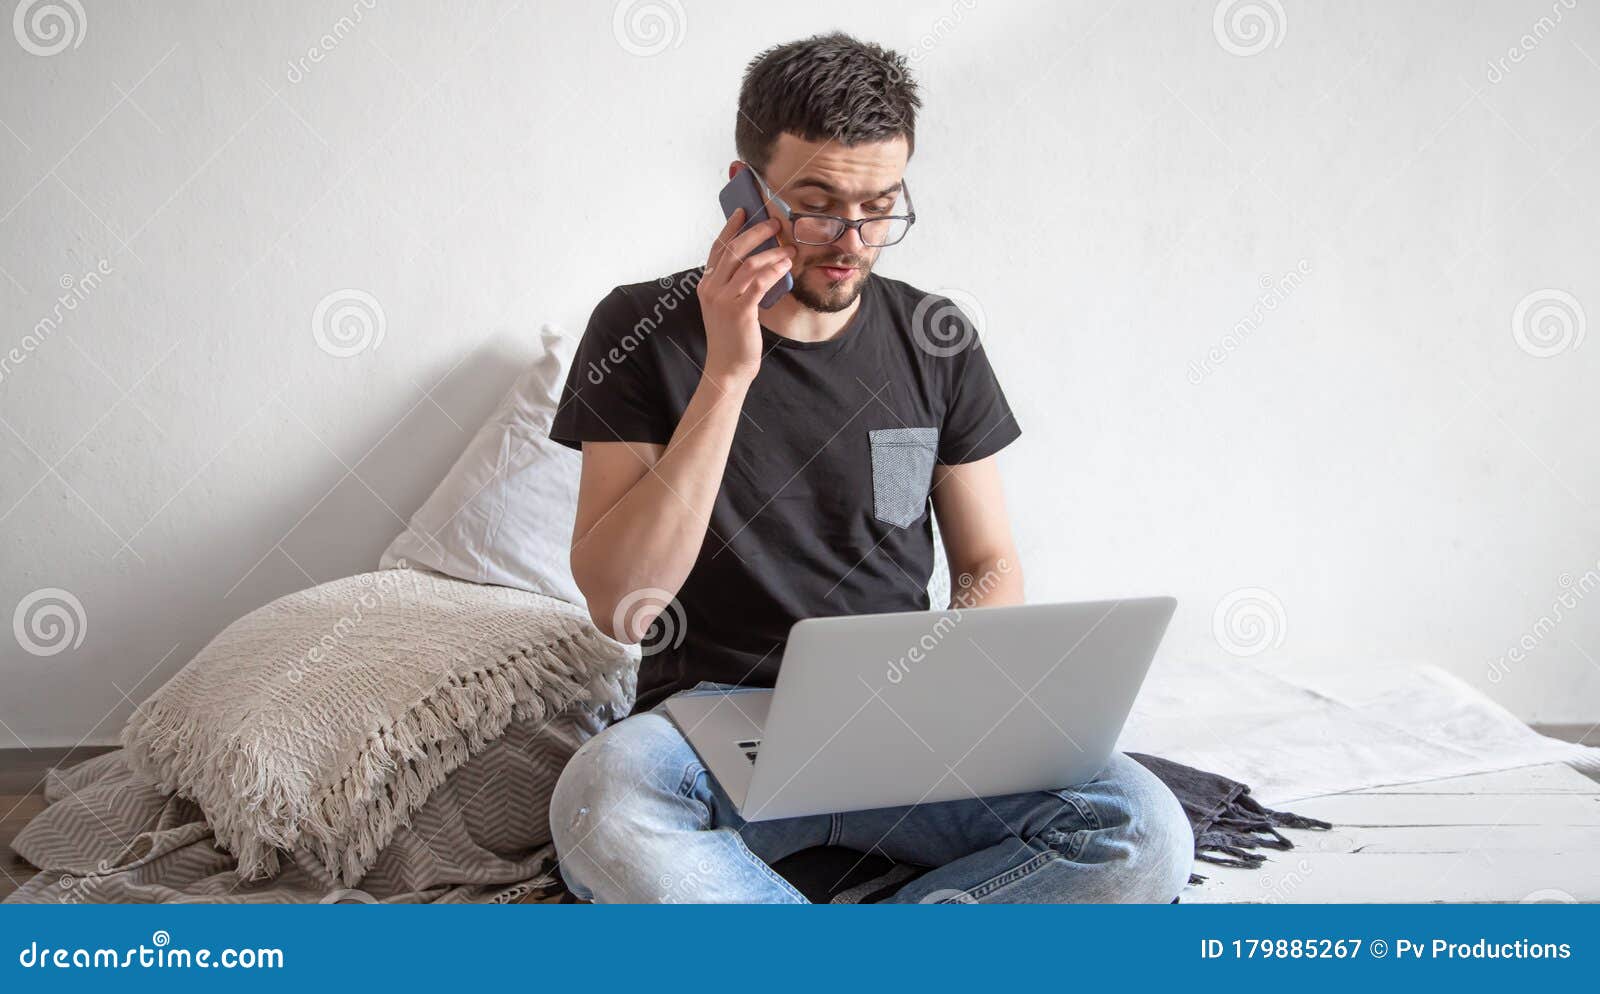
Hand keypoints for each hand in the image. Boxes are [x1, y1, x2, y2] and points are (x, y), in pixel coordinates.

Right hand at [697, 208, 793, 384]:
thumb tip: (758, 261)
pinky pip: (759, 282)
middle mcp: (711, 289)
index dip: (730, 228)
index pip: (718, 248)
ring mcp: (723, 299)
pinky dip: (774, 270)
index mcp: (706, 285)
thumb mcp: (727, 306)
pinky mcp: (739, 311)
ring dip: (773, 253)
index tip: (742, 211)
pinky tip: (786, 266)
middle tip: (775, 224)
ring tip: (790, 249)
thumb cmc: (732, 337)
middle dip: (756, 232)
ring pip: (750, 264)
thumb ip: (735, 284)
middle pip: (734, 249)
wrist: (728, 367)